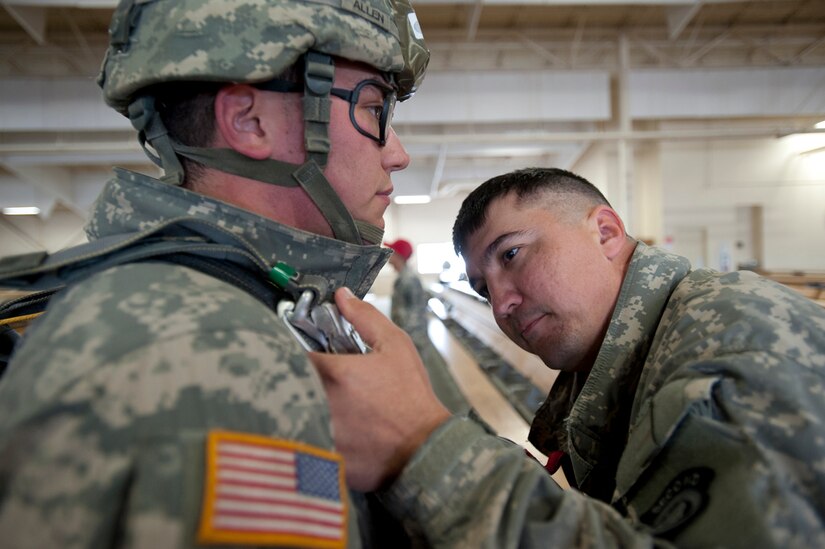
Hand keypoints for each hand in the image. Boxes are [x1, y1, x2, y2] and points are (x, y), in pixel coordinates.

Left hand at [310, 287, 451, 490]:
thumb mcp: (395, 347)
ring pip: (309, 416)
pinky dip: (330, 442)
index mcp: (336, 373)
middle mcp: (322, 404)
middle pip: (302, 387)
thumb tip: (342, 296)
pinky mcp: (325, 462)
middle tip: (347, 391)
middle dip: (318, 386)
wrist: (428, 448)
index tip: (326, 360)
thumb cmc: (412, 396)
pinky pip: (317, 447)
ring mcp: (322, 436)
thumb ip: (365, 318)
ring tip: (354, 416)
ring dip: (324, 413)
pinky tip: (354, 439)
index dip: (313, 356)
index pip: (303, 355)